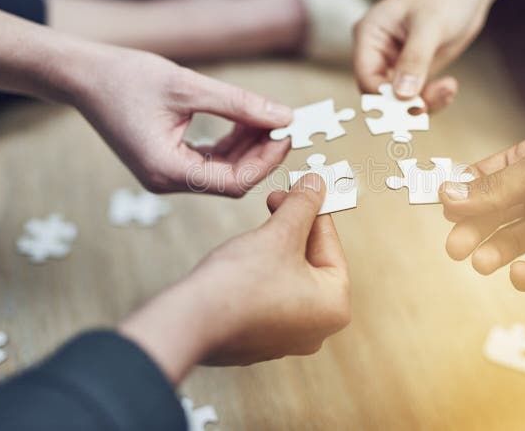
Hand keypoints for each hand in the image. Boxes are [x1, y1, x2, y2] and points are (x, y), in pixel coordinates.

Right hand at [70, 44, 291, 195]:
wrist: (82, 75)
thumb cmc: (127, 77)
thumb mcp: (189, 86)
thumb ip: (239, 104)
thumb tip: (284, 116)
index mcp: (167, 171)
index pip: (234, 181)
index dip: (266, 160)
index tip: (286, 132)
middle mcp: (166, 181)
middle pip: (232, 180)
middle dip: (261, 153)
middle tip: (283, 123)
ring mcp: (165, 174)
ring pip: (223, 171)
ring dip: (248, 147)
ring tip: (267, 118)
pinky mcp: (166, 163)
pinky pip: (209, 162)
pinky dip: (230, 144)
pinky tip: (245, 121)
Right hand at [119, 174, 350, 381]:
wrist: (190, 322)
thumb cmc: (240, 284)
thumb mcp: (279, 234)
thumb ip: (303, 206)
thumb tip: (316, 184)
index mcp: (334, 306)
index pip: (331, 245)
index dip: (315, 210)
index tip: (303, 188)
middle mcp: (317, 329)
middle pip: (311, 261)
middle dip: (294, 228)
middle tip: (277, 200)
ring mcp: (288, 338)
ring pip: (290, 277)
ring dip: (277, 248)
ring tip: (260, 227)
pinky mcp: (261, 339)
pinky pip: (271, 296)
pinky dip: (263, 273)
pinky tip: (246, 256)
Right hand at [353, 0, 487, 110]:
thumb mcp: (430, 25)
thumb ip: (414, 59)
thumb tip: (402, 95)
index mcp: (369, 34)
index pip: (366, 75)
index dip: (385, 96)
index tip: (412, 104)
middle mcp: (377, 51)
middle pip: (380, 93)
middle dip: (405, 103)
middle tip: (431, 104)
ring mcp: (394, 63)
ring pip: (399, 99)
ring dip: (423, 102)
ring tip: (448, 89)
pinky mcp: (412, 72)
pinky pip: (416, 96)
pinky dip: (432, 98)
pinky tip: (449, 86)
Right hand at [439, 130, 524, 290]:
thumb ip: (494, 189)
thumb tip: (447, 195)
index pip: (482, 179)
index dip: (459, 194)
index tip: (437, 209)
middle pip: (491, 214)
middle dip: (472, 230)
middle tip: (456, 247)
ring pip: (511, 241)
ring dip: (494, 252)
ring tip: (483, 262)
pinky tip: (520, 273)